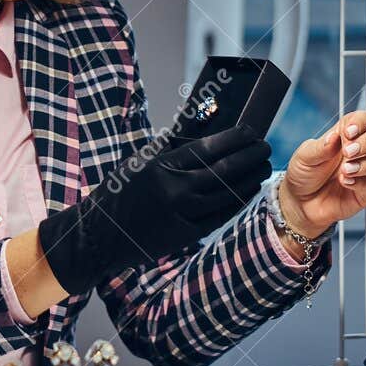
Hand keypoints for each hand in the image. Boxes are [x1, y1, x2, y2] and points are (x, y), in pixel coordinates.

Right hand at [37, 127, 272, 294]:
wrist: (101, 235)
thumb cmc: (119, 193)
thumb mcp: (139, 163)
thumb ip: (169, 149)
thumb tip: (203, 134)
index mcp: (161, 166)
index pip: (208, 148)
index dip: (234, 139)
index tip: (251, 131)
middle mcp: (174, 189)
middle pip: (224, 170)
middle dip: (250, 156)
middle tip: (264, 147)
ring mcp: (182, 214)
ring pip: (227, 194)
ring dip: (250, 178)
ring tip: (262, 166)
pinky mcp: (186, 234)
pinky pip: (221, 216)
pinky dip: (238, 202)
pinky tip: (249, 190)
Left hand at [278, 111, 365, 240]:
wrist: (299, 202)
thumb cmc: (304, 174)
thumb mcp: (305, 156)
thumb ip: (321, 147)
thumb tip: (334, 137)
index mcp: (345, 136)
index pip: (364, 119)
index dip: (361, 122)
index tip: (348, 132)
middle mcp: (361, 151)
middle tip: (348, 152)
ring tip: (345, 170)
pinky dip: (360, 182)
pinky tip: (345, 181)